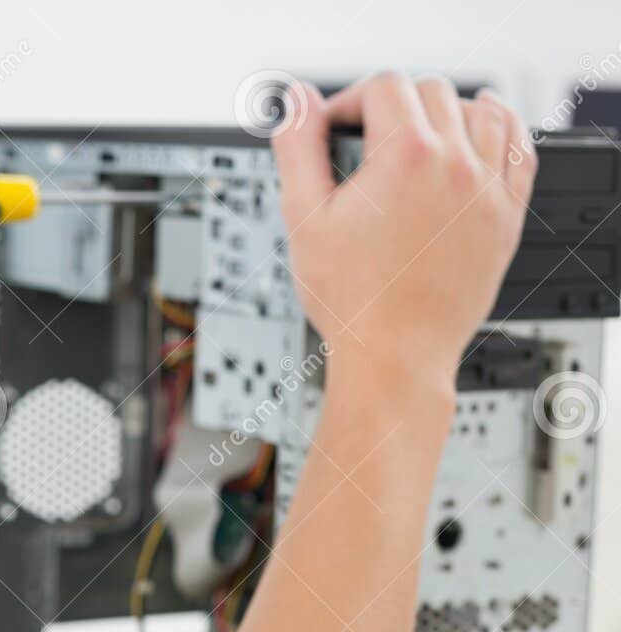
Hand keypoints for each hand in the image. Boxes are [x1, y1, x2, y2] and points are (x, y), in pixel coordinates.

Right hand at [271, 73, 535, 386]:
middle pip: (432, 93)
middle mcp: (456, 165)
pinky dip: (502, 130)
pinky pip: (521, 150)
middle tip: (366, 138)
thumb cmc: (349, 300)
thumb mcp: (304, 219)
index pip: (384, 87)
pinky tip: (483, 131)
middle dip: (393, 105)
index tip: (334, 128)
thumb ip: (298, 150)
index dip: (350, 100)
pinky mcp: (506, 217)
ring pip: (482, 112)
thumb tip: (298, 103)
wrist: (394, 355)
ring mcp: (488, 190)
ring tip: (420, 133)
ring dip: (448, 112)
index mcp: (406, 157)